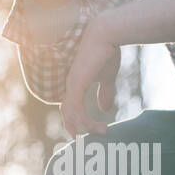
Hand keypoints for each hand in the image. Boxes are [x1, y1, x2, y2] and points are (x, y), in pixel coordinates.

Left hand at [60, 20, 120, 135]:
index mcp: (74, 84)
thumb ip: (105, 92)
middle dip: (78, 129)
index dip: (75, 121)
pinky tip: (99, 125)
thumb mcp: (107, 77)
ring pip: (73, 115)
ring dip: (87, 127)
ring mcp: (71, 85)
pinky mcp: (77, 84)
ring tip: (103, 131)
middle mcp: (69, 86)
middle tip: (91, 139)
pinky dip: (86, 121)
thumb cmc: (107, 51)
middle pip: (67, 114)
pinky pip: (77, 110)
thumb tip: (105, 109)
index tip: (87, 133)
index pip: (69, 108)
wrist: (107, 34)